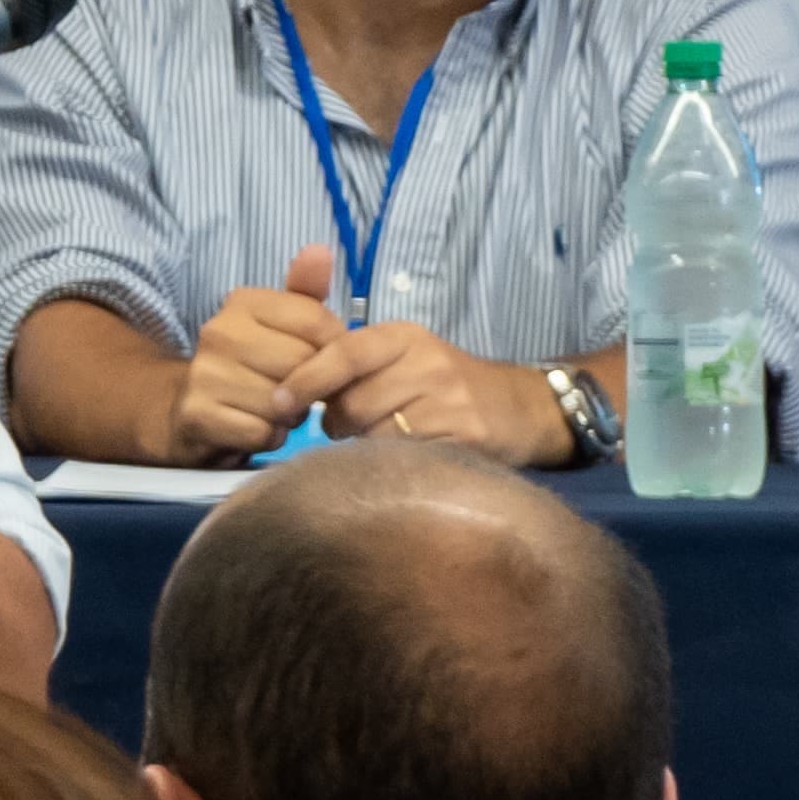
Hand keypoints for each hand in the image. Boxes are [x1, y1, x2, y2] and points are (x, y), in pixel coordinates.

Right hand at [170, 245, 347, 463]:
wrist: (188, 410)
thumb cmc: (249, 365)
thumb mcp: (279, 324)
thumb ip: (305, 291)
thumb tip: (321, 250)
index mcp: (242, 302)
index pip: (315, 321)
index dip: (332, 350)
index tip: (322, 362)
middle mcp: (218, 331)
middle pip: (302, 363)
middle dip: (309, 386)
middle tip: (295, 391)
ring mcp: (204, 374)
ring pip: (283, 402)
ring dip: (288, 416)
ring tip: (273, 411)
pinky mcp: (197, 415)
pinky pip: (261, 433)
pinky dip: (267, 437)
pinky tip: (254, 428)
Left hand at [286, 319, 569, 466]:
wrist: (522, 408)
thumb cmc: (446, 384)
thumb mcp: (403, 355)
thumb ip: (350, 361)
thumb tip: (287, 384)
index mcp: (404, 336)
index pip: (342, 352)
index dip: (305, 379)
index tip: (276, 402)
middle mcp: (427, 362)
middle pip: (353, 402)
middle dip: (338, 422)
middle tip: (349, 429)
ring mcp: (449, 400)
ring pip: (375, 433)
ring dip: (364, 446)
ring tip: (379, 443)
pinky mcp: (465, 437)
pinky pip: (406, 457)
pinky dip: (394, 463)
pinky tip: (403, 461)